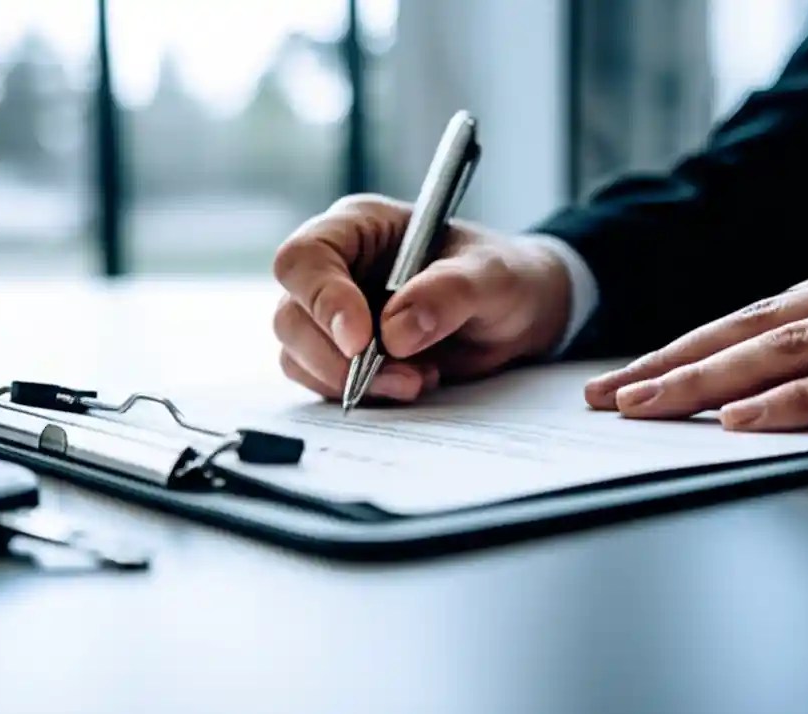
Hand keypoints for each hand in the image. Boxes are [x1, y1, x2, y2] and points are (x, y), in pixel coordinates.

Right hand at [272, 194, 572, 402]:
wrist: (516, 315)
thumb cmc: (503, 277)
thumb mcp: (492, 276)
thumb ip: (448, 293)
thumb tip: (395, 330)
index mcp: (359, 227)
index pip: (305, 258)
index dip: (322, 299)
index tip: (360, 339)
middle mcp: (336, 268)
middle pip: (291, 314)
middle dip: (336, 356)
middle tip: (400, 374)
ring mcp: (333, 313)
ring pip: (298, 353)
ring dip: (348, 380)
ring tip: (416, 379)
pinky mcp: (341, 353)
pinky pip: (320, 380)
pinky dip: (359, 393)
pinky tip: (410, 382)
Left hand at [585, 237, 807, 429]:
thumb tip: (802, 365)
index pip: (765, 313)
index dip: (691, 346)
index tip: (632, 375)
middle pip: (758, 324)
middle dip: (674, 361)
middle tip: (604, 393)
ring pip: (791, 345)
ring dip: (708, 378)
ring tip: (642, 404)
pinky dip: (797, 399)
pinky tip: (740, 419)